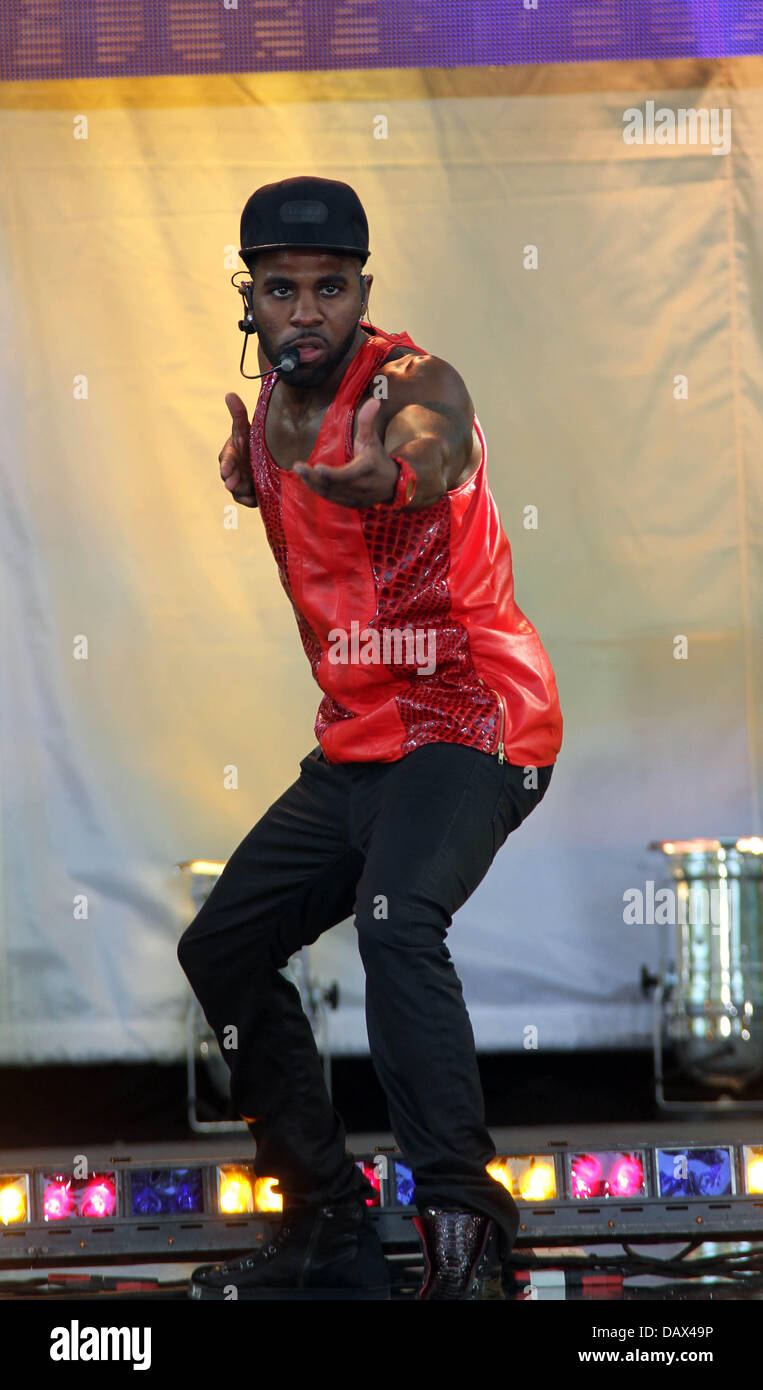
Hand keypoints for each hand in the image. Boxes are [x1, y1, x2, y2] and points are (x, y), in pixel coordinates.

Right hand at [219, 392, 256, 506]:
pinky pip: (248, 500)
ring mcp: (240, 483)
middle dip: (232, 481)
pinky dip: (251, 500)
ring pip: (238, 491)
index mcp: (230, 454)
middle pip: (230, 478)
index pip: (227, 460)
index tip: (227, 471)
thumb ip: (238, 413)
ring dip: (243, 491)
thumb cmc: (250, 440)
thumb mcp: (246, 428)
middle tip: (233, 484)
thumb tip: (229, 393)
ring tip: (250, 491)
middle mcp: (233, 470)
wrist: (263, 457)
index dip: (227, 466)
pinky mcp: (249, 493)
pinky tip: (257, 499)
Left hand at [292, 398, 399, 507]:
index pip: (347, 474)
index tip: (316, 467)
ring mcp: (355, 498)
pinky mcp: (350, 504)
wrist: (392, 485)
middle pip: (333, 485)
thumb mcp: (373, 439)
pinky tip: (307, 480)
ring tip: (299, 471)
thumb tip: (374, 400)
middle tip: (298, 467)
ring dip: (312, 483)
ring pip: (329, 493)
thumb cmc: (378, 458)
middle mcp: (361, 486)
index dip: (332, 474)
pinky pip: (330, 498)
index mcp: (367, 469)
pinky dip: (318, 490)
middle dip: (313, 478)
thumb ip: (368, 421)